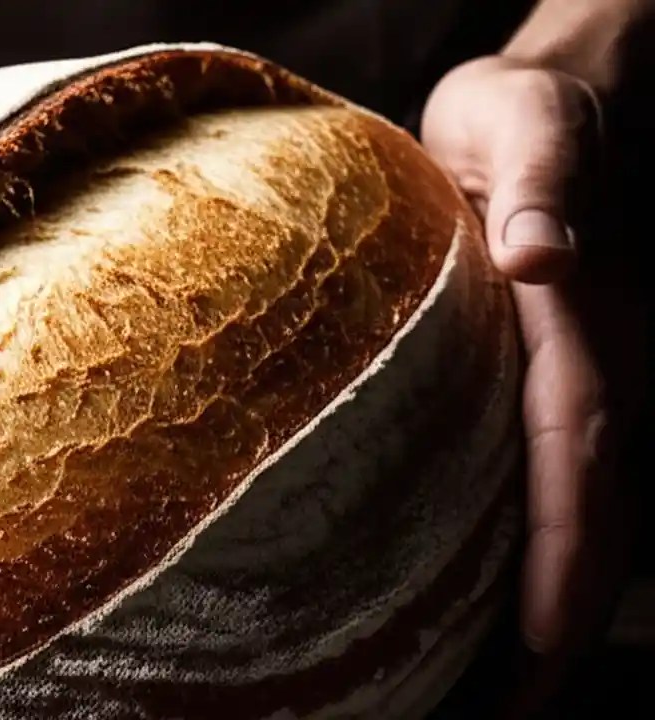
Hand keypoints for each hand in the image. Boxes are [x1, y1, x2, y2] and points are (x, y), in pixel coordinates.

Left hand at [423, 56, 636, 710]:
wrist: (559, 101)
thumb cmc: (533, 112)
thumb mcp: (533, 121)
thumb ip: (541, 179)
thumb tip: (538, 252)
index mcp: (591, 324)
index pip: (583, 454)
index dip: (568, 550)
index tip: (540, 641)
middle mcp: (600, 367)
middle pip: (596, 510)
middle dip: (562, 615)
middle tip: (512, 710)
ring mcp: (583, 379)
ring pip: (583, 508)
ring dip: (552, 602)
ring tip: (503, 692)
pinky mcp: (548, 378)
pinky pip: (555, 476)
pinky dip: (537, 546)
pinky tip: (493, 597)